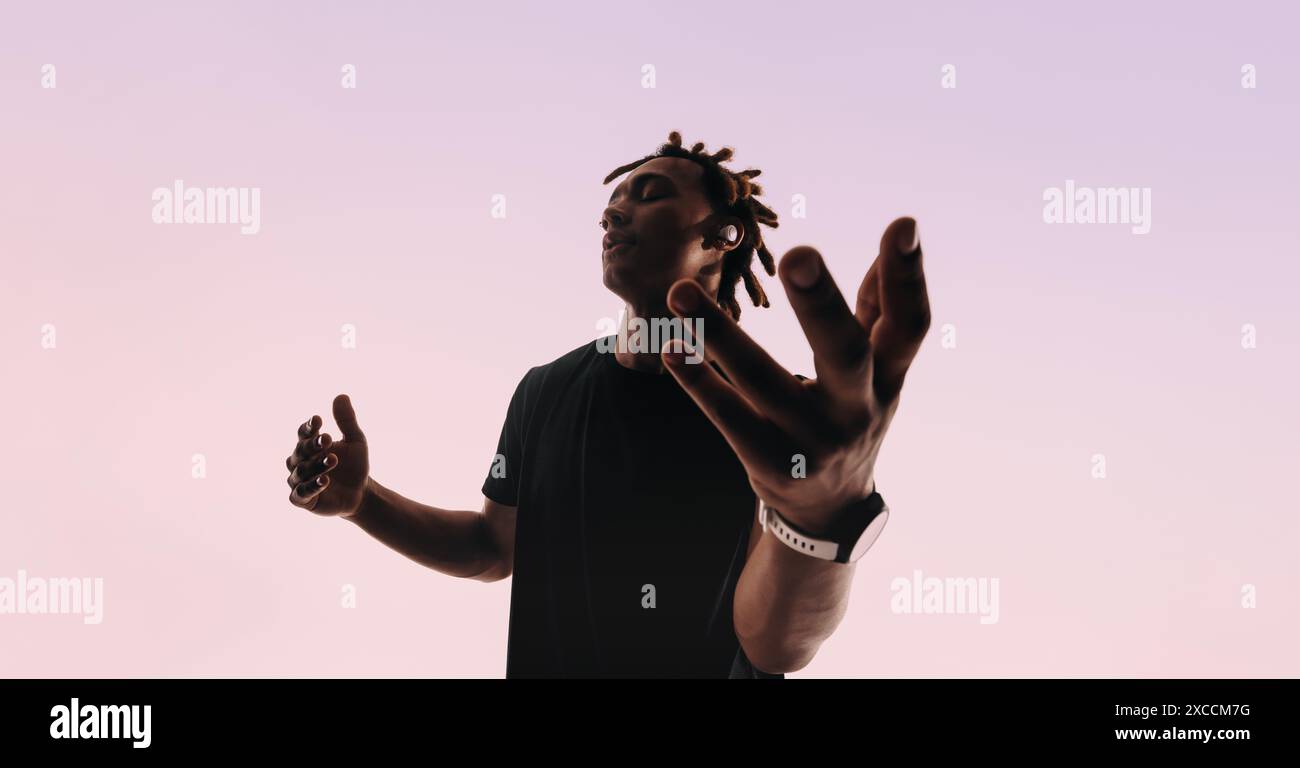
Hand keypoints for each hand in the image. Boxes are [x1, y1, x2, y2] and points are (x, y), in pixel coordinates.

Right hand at [285, 394, 370, 516]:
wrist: (362, 493)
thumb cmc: (355, 465)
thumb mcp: (356, 442)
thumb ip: (347, 421)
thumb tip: (341, 395)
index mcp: (310, 445)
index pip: (303, 433)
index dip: (309, 426)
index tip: (319, 420)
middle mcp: (300, 462)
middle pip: (300, 451)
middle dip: (313, 445)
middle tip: (328, 439)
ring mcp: (299, 481)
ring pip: (301, 471)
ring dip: (316, 465)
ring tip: (334, 459)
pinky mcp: (302, 500)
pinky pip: (301, 493)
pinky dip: (311, 487)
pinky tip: (325, 480)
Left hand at [662, 217, 929, 533]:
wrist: (829, 511)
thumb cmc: (849, 415)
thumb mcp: (878, 371)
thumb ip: (880, 307)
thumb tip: (902, 232)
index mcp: (889, 377)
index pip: (909, 325)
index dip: (909, 277)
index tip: (903, 224)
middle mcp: (859, 409)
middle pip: (846, 353)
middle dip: (822, 305)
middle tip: (798, 253)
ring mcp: (815, 442)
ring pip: (765, 384)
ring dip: (721, 336)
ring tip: (681, 292)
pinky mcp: (773, 465)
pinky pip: (730, 421)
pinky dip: (700, 384)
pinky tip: (673, 348)